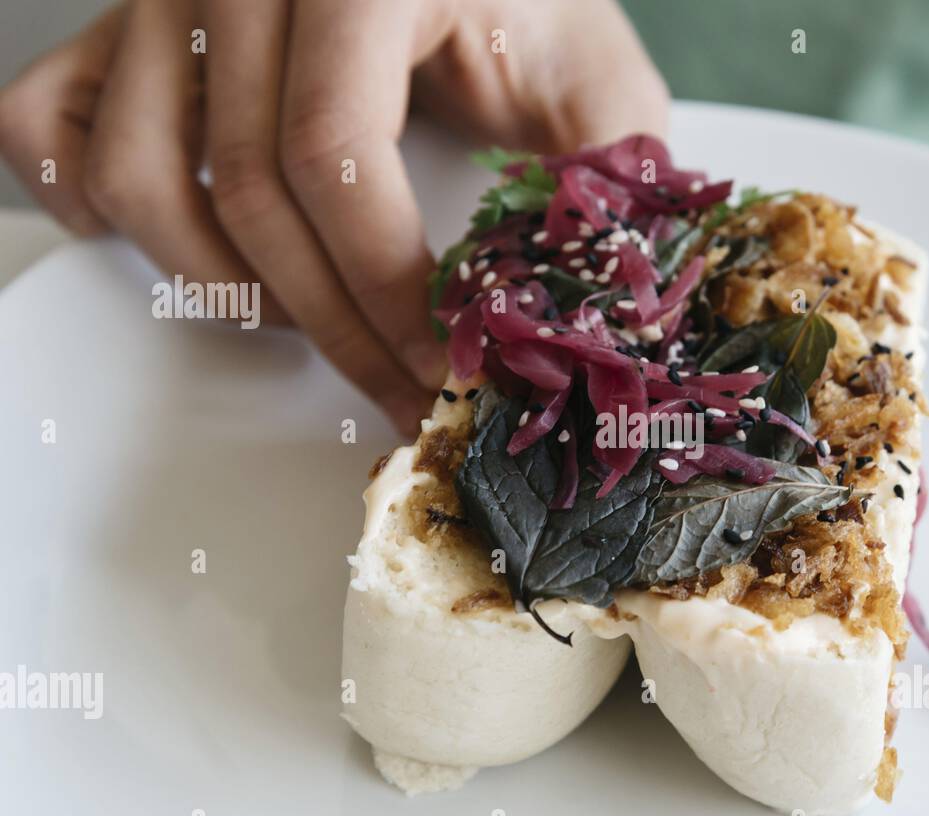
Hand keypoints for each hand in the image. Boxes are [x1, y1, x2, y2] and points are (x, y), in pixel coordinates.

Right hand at [0, 0, 668, 434]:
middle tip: (399, 392)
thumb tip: (576, 314)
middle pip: (248, 189)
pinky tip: (189, 250)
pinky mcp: (123, 24)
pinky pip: (48, 126)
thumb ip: (601, 181)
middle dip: (332, 325)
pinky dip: (92, 206)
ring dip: (224, 285)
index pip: (334, 155)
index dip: (382, 288)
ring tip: (316, 320)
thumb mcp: (594, 75)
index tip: (438, 363)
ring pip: (139, 175)